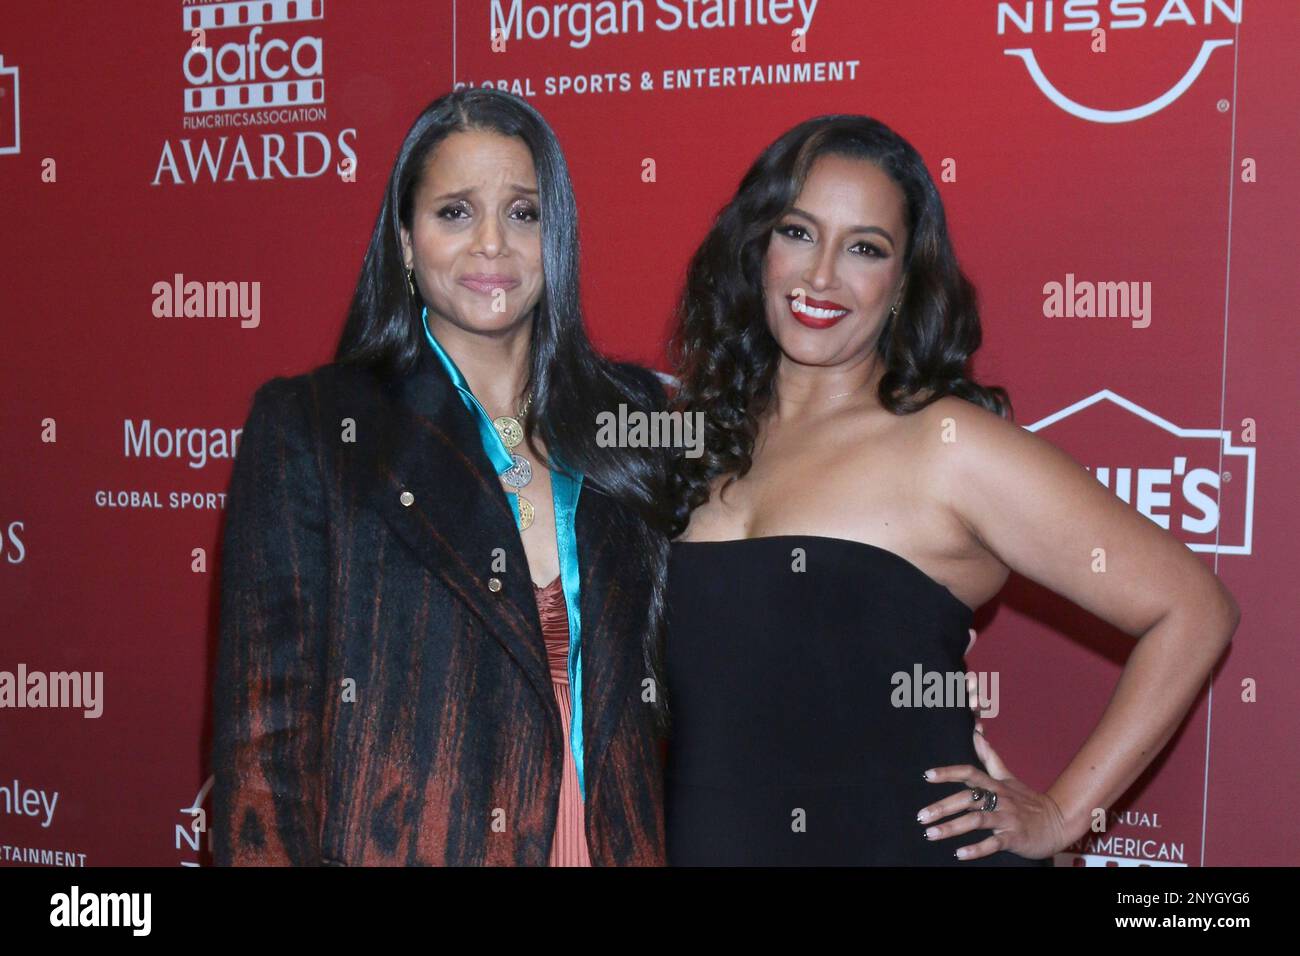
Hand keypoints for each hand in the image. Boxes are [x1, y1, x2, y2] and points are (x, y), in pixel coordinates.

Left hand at [918, 733, 1070, 860]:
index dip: (948, 773)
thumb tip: (976, 733)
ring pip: (977, 821)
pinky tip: (959, 853)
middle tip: (921, 816)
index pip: (970, 773)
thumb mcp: (1008, 777)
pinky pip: (994, 843)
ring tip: (931, 834)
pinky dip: (977, 849)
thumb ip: (990, 757)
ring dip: (952, 828)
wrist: (1058, 821)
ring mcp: (1007, 818)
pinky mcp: (1015, 837)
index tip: (927, 775)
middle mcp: (1000, 799)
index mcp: (996, 784)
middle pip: (968, 799)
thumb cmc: (1028, 800)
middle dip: (943, 807)